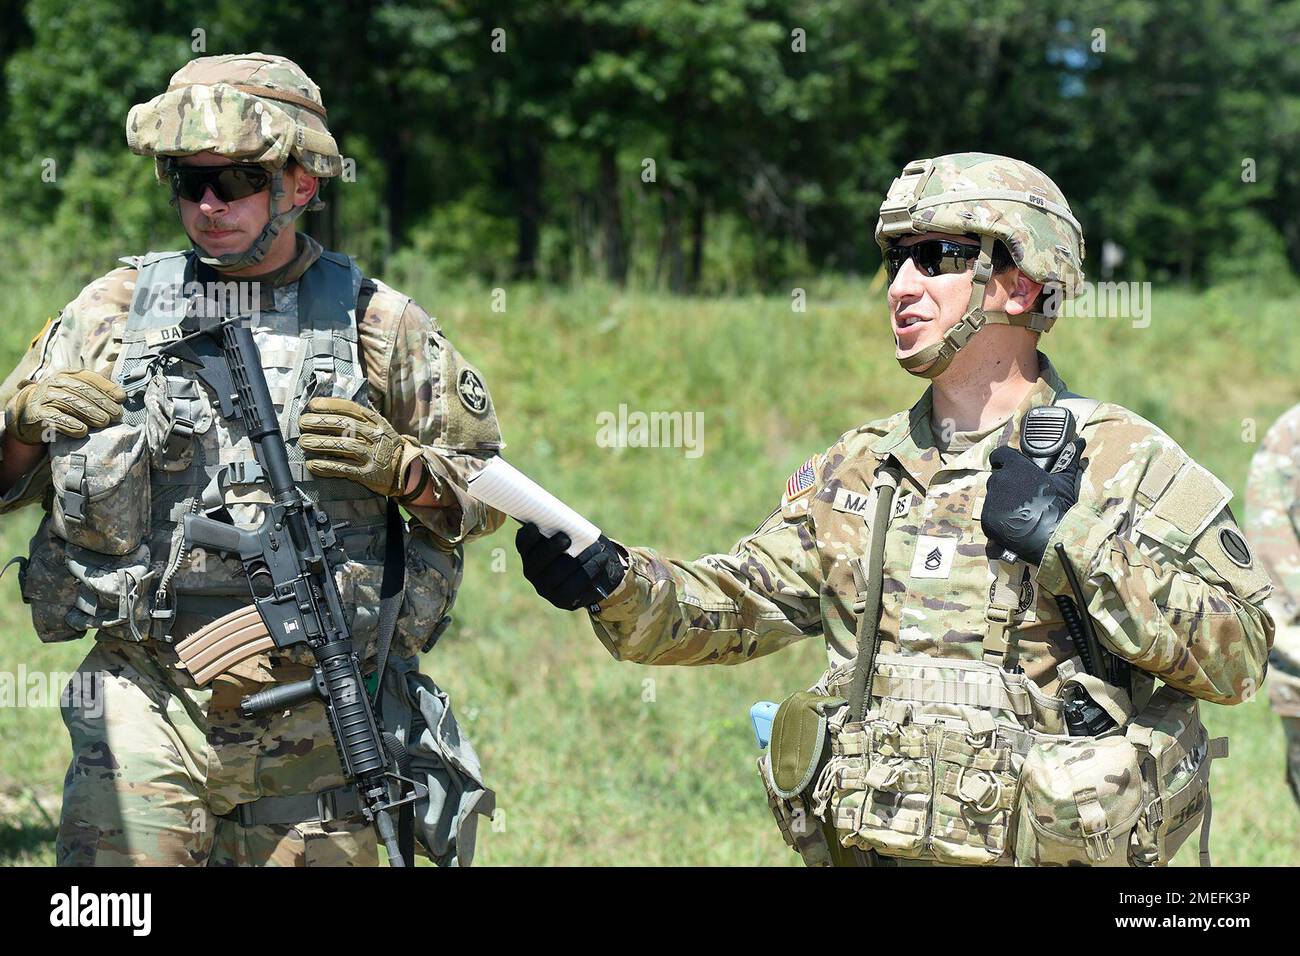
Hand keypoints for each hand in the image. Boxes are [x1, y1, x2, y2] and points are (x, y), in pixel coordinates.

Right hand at [5, 369, 125, 444]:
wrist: (29, 414)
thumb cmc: (61, 404)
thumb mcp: (77, 392)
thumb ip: (96, 391)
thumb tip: (122, 396)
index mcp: (67, 375)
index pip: (89, 377)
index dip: (107, 387)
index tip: (122, 398)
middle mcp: (55, 382)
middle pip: (82, 390)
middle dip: (102, 403)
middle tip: (116, 415)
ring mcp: (44, 396)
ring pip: (69, 402)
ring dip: (89, 413)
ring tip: (104, 422)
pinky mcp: (37, 413)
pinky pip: (54, 418)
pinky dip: (70, 424)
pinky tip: (83, 430)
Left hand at [298, 397, 422, 497]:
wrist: (404, 470)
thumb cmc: (384, 445)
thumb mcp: (378, 427)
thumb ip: (359, 418)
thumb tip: (329, 406)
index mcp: (376, 422)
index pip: (351, 409)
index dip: (330, 405)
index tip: (313, 405)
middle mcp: (375, 436)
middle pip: (345, 426)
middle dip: (321, 423)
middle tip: (303, 423)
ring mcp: (373, 455)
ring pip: (343, 446)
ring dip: (321, 443)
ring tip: (304, 442)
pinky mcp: (368, 474)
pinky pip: (344, 469)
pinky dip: (327, 466)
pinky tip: (313, 463)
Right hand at [516, 522, 625, 610]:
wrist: (595, 572)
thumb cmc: (579, 546)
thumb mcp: (571, 535)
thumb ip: (567, 528)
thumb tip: (570, 521)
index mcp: (530, 552)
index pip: (523, 544)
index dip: (527, 536)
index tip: (534, 526)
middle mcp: (532, 572)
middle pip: (537, 561)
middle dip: (551, 549)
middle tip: (566, 539)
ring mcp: (545, 588)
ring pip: (557, 574)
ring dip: (577, 560)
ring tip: (596, 549)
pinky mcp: (562, 600)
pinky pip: (574, 586)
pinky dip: (590, 570)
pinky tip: (601, 560)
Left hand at [982, 440, 1083, 564]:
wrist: (1051, 537)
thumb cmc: (1059, 506)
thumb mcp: (1064, 480)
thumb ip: (1068, 458)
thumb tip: (1080, 440)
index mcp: (1015, 467)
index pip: (999, 455)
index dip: (1003, 459)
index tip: (1008, 465)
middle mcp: (999, 480)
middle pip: (997, 477)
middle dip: (1006, 483)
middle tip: (1021, 495)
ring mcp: (991, 500)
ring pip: (992, 496)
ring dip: (1001, 501)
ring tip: (1019, 511)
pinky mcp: (986, 519)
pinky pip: (989, 514)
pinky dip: (998, 518)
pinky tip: (1013, 523)